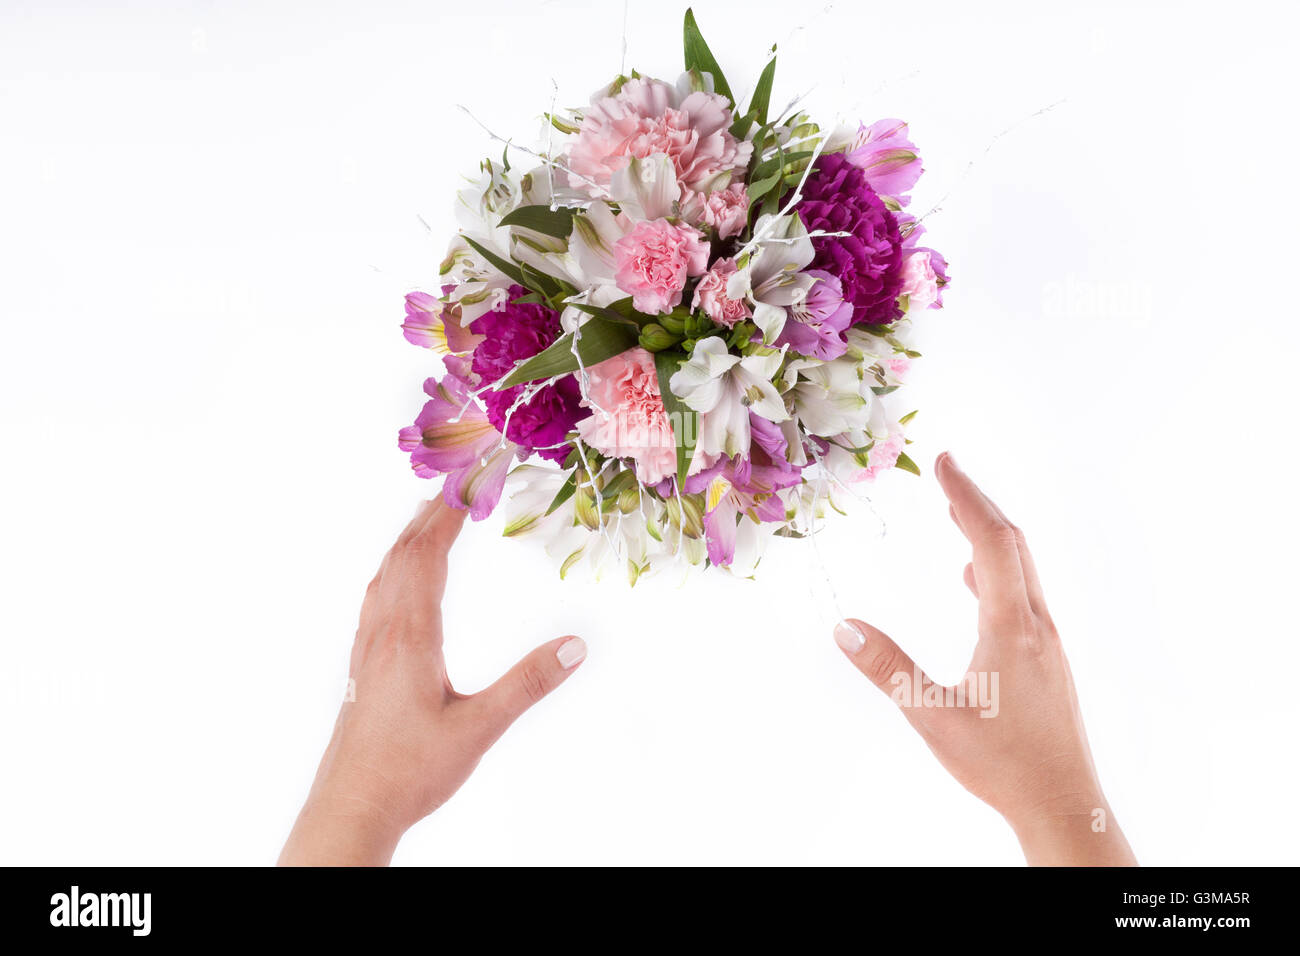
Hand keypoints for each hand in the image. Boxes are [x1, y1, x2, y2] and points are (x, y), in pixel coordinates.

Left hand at [278, 498, 586, 865]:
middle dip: (429, 515)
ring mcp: (368, 649)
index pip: (427, 557)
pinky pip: (376, 598)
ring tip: (427, 518)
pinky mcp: (363, 667)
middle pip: (402, 556)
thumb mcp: (478, 728)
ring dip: (407, 539)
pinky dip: (392, 570)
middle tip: (456, 483)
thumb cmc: (410, 771)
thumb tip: (575, 645)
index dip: (447, 516)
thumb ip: (527, 684)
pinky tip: (397, 583)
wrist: (351, 807)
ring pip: (384, 575)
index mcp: (409, 636)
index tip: (467, 483)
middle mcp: (383, 633)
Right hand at [833, 453, 1135, 865]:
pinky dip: (999, 568)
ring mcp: (1048, 642)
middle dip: (978, 502)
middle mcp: (1038, 625)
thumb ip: (888, 669)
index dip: (966, 496)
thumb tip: (843, 626)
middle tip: (948, 469)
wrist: (1064, 804)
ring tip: (956, 513)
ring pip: (1022, 569)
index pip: (991, 541)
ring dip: (990, 533)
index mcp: (1013, 627)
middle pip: (1014, 543)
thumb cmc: (1002, 765)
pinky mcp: (1048, 660)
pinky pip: (1024, 594)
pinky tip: (976, 580)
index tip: (944, 460)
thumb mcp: (932, 718)